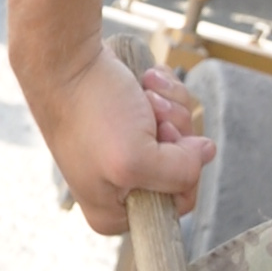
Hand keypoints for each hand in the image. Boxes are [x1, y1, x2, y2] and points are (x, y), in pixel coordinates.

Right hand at [32, 51, 208, 238]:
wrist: (65, 57)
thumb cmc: (92, 110)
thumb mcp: (138, 158)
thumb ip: (181, 172)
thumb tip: (206, 153)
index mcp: (113, 213)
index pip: (177, 204)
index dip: (182, 169)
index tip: (161, 139)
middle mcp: (117, 186)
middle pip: (181, 166)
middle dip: (175, 131)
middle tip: (150, 112)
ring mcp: (123, 150)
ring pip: (179, 134)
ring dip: (168, 106)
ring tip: (142, 92)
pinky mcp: (128, 119)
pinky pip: (168, 109)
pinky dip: (163, 91)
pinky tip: (143, 80)